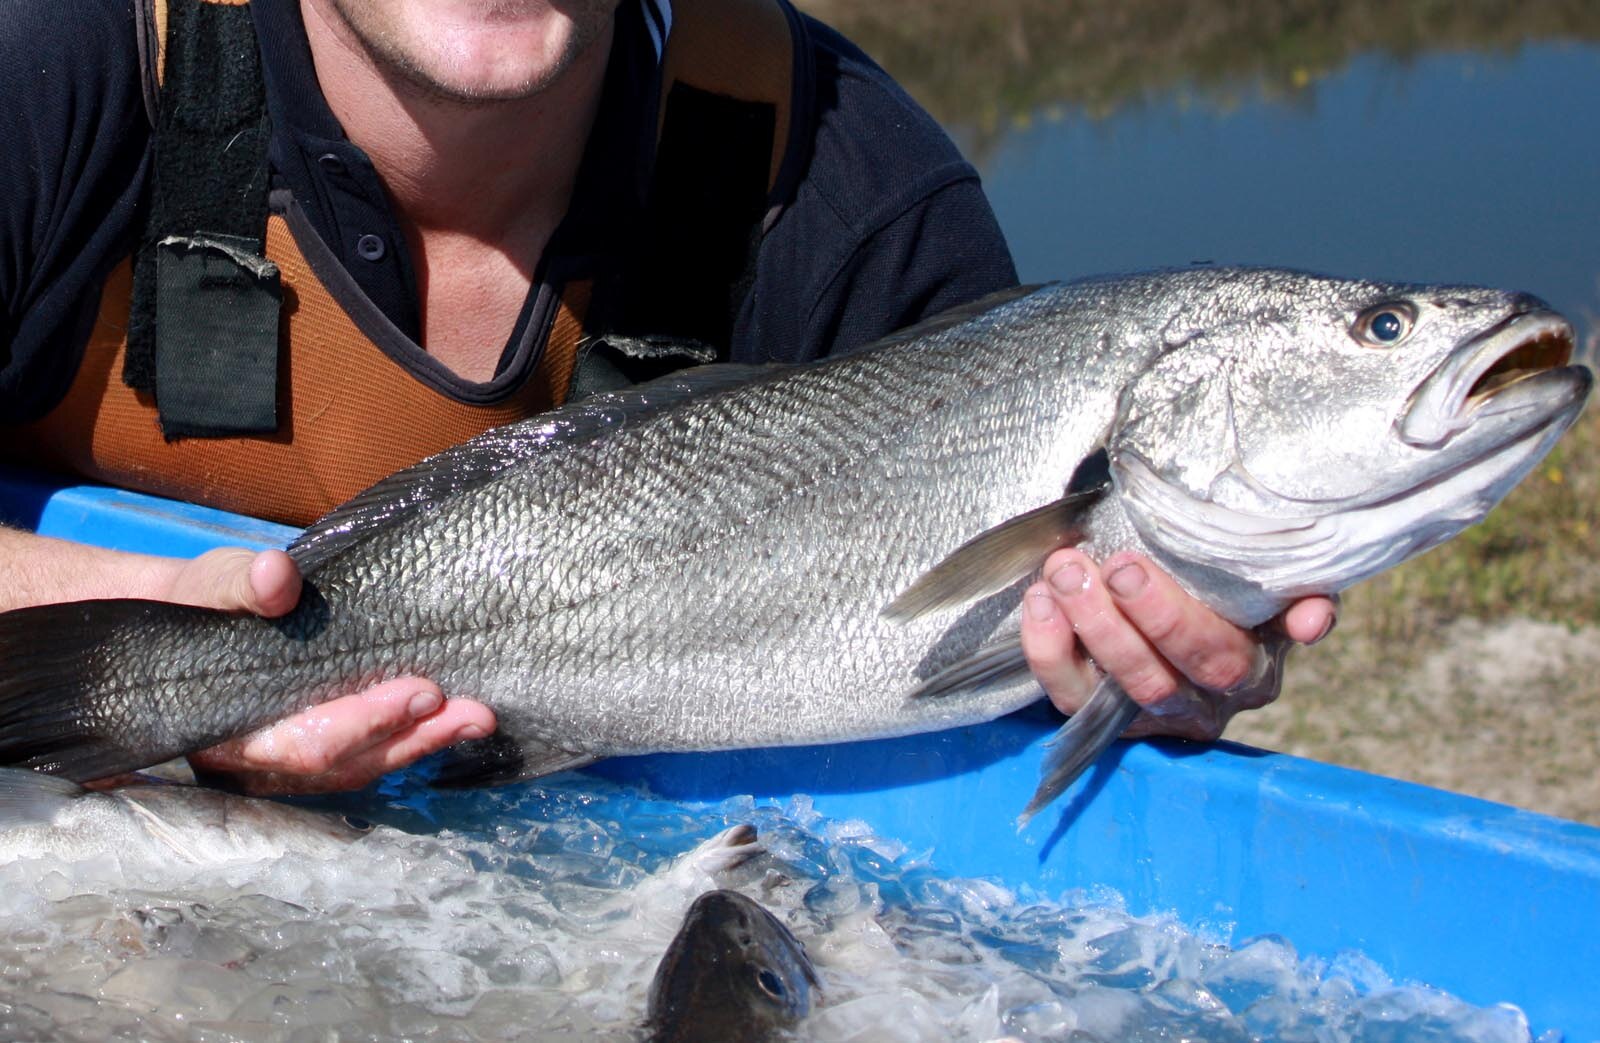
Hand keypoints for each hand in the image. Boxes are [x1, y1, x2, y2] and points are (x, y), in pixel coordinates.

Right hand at [170, 547, 495, 794]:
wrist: (193, 619)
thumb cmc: (204, 603)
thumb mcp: (217, 584)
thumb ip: (242, 585)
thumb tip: (276, 575)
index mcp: (227, 724)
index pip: (304, 741)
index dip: (364, 722)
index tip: (422, 693)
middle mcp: (258, 759)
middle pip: (343, 764)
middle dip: (412, 738)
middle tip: (473, 713)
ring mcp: (287, 762)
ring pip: (361, 767)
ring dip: (424, 744)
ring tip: (479, 719)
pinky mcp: (316, 751)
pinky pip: (367, 758)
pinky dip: (412, 741)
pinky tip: (453, 722)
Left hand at [1019, 548, 1335, 740]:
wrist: (1197, 584)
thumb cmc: (1239, 583)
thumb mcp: (1278, 584)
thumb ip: (1302, 591)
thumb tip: (1311, 620)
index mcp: (1254, 671)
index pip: (1214, 658)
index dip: (1167, 619)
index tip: (1126, 566)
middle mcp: (1205, 704)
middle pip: (1156, 680)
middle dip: (1112, 622)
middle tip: (1083, 567)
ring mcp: (1150, 716)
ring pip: (1107, 693)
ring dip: (1076, 632)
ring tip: (1058, 575)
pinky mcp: (1104, 718)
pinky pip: (1070, 696)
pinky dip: (1047, 650)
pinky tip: (1037, 602)